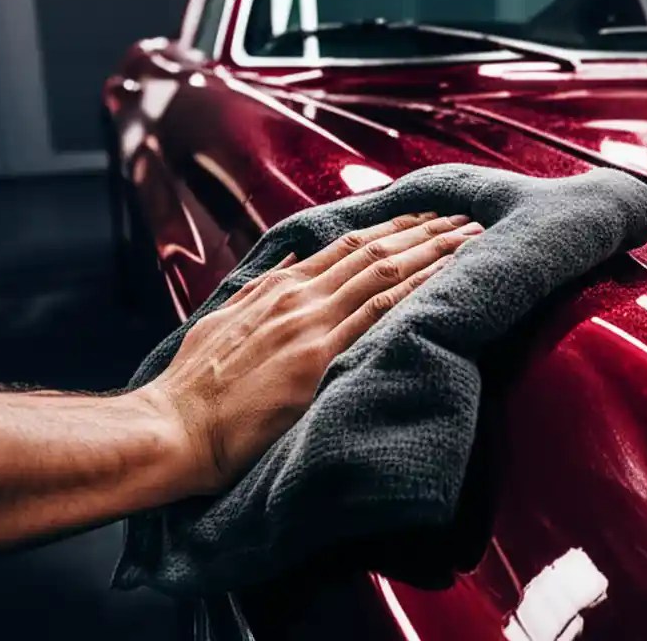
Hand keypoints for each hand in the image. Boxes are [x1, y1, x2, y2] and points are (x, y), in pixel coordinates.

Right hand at [139, 212, 481, 493]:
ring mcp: (310, 325)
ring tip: (473, 238)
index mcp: (278, 287)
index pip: (347, 246)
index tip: (427, 219)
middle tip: (467, 218)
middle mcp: (298, 297)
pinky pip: (380, 315)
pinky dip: (419, 290)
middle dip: (425, 232)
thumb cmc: (193, 387)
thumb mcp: (222, 320)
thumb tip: (287, 260)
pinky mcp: (318, 359)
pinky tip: (447, 280)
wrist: (173, 428)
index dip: (392, 229)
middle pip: (376, 251)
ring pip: (386, 273)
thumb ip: (258, 289)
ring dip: (435, 252)